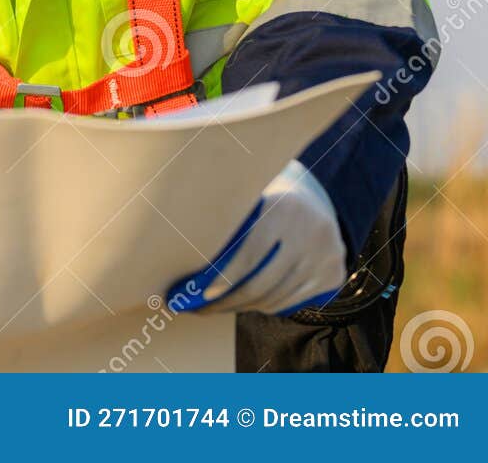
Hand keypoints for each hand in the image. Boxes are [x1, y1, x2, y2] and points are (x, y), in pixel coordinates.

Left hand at [166, 159, 349, 315]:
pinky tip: (245, 305)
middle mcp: (310, 231)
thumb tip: (170, 242)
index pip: (249, 254)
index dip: (223, 279)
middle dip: (225, 302)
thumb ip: (222, 213)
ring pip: (275, 297)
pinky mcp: (334, 272)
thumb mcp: (247, 195)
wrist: (316, 196)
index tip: (199, 294)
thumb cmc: (263, 197)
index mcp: (282, 207)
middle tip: (198, 308)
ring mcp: (327, 254)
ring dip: (242, 308)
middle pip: (261, 283)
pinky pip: (292, 301)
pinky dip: (266, 307)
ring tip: (214, 308)